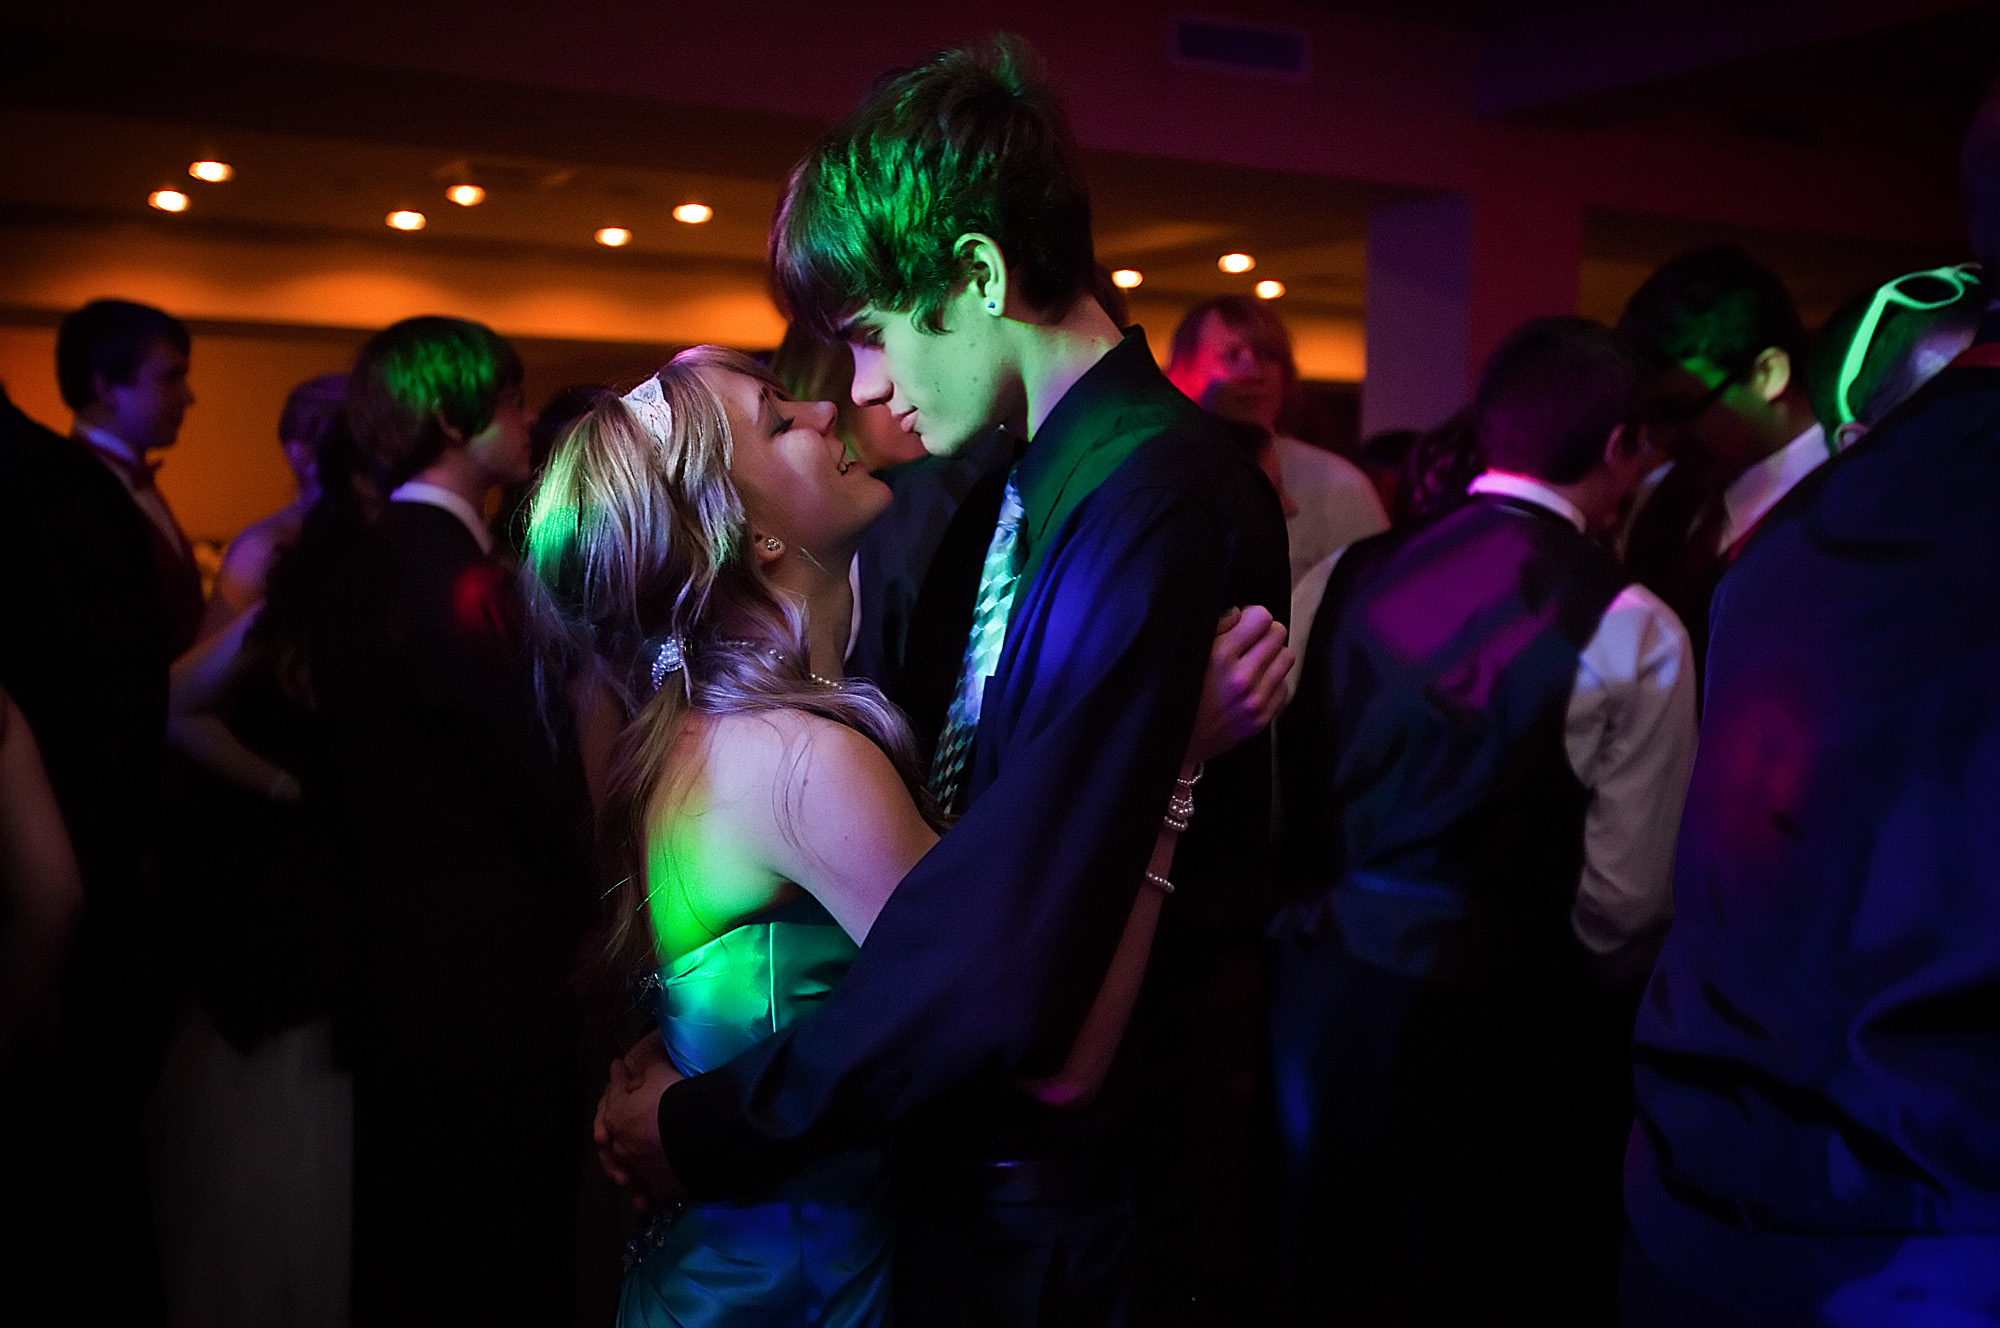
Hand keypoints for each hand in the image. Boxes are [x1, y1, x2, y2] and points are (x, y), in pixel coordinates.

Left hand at [593, 1033, 686, 1209]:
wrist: (704, 1137)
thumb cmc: (678, 1099)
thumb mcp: (661, 1070)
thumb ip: (649, 1059)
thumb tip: (646, 1044)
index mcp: (617, 1116)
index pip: (615, 1093)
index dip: (618, 1077)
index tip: (619, 1066)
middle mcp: (621, 1147)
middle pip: (613, 1136)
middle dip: (612, 1126)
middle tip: (610, 1125)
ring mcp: (639, 1171)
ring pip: (625, 1168)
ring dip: (622, 1167)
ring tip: (623, 1171)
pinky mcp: (659, 1189)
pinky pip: (647, 1192)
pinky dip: (642, 1193)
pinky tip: (642, 1197)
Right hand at [1189, 606, 1293, 761]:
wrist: (1175, 745)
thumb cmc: (1176, 694)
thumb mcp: (1187, 653)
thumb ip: (1216, 628)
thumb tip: (1241, 613)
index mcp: (1220, 656)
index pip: (1262, 617)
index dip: (1252, 617)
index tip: (1242, 625)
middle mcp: (1242, 678)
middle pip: (1279, 634)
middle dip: (1264, 633)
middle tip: (1248, 643)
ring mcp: (1255, 701)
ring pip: (1287, 657)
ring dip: (1272, 656)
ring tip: (1252, 663)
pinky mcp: (1262, 719)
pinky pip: (1284, 686)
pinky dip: (1271, 682)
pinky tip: (1251, 686)